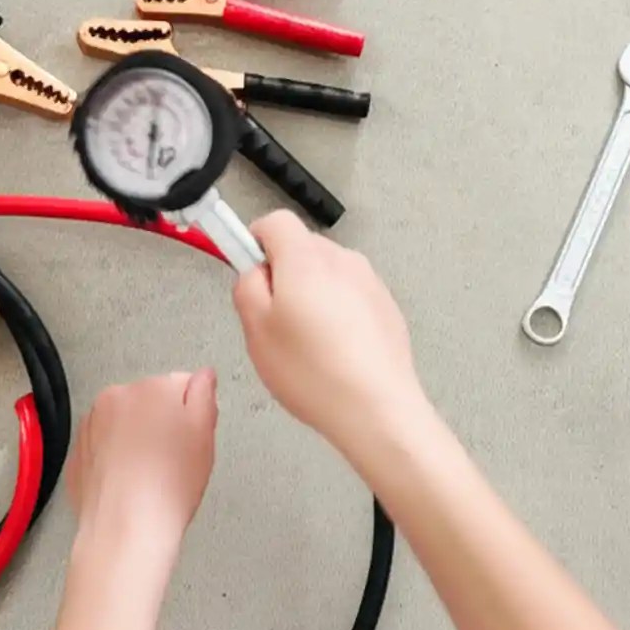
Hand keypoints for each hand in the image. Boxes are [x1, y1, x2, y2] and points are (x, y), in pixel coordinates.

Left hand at [65, 369, 218, 540]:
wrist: (125, 529)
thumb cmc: (169, 485)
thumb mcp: (204, 434)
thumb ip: (204, 394)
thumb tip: (203, 376)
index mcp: (150, 387)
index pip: (182, 386)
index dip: (193, 414)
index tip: (193, 440)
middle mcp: (114, 398)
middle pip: (150, 402)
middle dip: (162, 423)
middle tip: (174, 460)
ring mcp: (90, 426)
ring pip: (124, 424)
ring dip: (136, 440)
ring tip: (150, 475)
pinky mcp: (76, 454)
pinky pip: (104, 447)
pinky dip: (116, 459)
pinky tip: (129, 484)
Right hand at [232, 211, 424, 441]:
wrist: (377, 408)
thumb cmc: (316, 373)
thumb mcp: (256, 329)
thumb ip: (246, 286)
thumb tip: (252, 272)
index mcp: (306, 258)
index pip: (275, 221)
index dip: (253, 242)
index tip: (245, 267)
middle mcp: (342, 260)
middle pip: (301, 247)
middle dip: (282, 274)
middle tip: (272, 319)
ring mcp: (368, 282)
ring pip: (326, 274)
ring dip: (310, 296)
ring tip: (304, 343)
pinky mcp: (385, 306)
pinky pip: (349, 296)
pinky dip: (336, 314)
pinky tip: (331, 352)